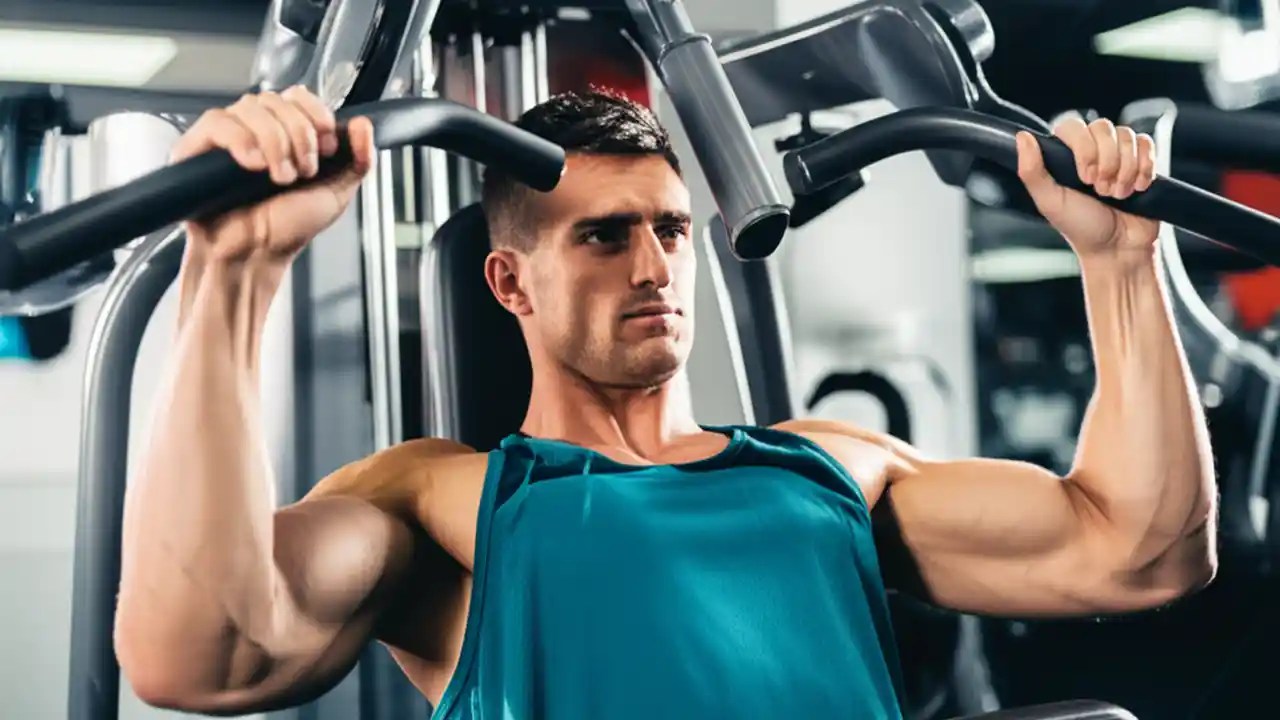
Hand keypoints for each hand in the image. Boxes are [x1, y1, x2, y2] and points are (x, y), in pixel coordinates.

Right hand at [171, 86, 375, 263]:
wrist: (256, 255)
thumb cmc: (288, 228)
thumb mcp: (336, 193)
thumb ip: (358, 160)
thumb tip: (364, 125)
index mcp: (287, 133)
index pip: (298, 95)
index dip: (316, 114)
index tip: (326, 147)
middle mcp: (256, 129)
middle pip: (276, 99)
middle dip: (299, 135)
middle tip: (302, 172)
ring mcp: (227, 136)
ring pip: (250, 107)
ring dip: (274, 142)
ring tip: (278, 178)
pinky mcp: (197, 147)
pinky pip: (218, 122)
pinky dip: (241, 140)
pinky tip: (253, 165)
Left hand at [1015, 117, 1159, 259]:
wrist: (1118, 248)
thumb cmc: (1081, 228)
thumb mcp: (1050, 202)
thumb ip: (1032, 171)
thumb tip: (1022, 137)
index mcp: (1065, 157)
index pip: (1073, 126)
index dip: (1084, 148)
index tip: (1084, 178)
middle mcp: (1091, 151)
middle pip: (1103, 127)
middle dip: (1106, 161)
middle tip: (1101, 190)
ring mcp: (1118, 154)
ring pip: (1127, 136)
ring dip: (1125, 169)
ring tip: (1118, 194)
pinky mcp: (1142, 160)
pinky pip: (1147, 143)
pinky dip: (1145, 167)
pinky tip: (1138, 187)